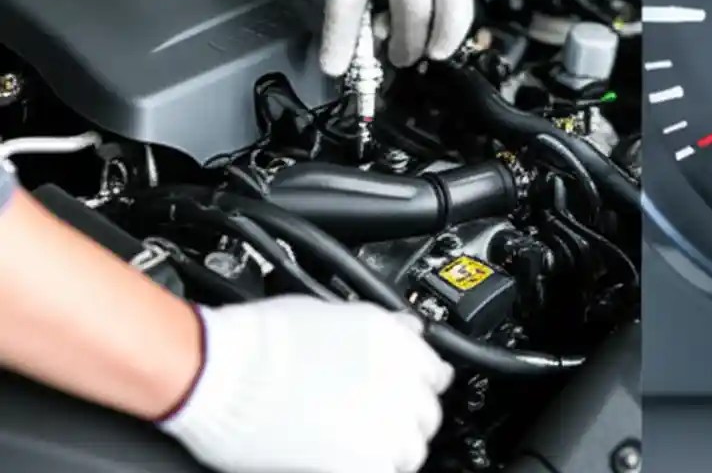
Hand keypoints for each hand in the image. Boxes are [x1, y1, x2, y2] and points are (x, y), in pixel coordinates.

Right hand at [160, 296, 452, 472]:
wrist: (217, 371)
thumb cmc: (257, 339)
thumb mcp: (330, 313)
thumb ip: (378, 328)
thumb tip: (404, 329)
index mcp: (395, 340)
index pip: (436, 373)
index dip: (418, 385)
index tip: (406, 392)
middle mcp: (398, 379)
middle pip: (427, 413)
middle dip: (407, 418)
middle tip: (377, 422)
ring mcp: (382, 423)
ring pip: (412, 449)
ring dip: (394, 449)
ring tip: (364, 447)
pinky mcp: (359, 461)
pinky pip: (387, 472)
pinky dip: (376, 468)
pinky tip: (352, 462)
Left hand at [321, 0, 479, 76]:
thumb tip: (363, 24)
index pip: (346, 0)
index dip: (340, 40)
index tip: (335, 67)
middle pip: (402, 13)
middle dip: (398, 47)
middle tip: (394, 60)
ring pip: (438, 14)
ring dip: (429, 44)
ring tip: (423, 55)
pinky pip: (460, 1)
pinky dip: (453, 27)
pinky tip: (444, 40)